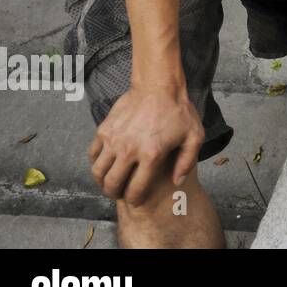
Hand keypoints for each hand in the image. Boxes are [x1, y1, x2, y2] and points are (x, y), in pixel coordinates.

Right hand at [89, 84, 203, 205]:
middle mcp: (129, 150)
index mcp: (151, 155)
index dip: (135, 199)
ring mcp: (113, 140)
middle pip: (112, 185)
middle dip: (115, 194)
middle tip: (120, 193)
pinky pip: (92, 155)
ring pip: (98, 172)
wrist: (158, 86)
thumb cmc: (178, 111)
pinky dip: (96, 163)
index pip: (136, 190)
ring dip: (103, 181)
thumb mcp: (194, 136)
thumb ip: (187, 162)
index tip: (136, 199)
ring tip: (111, 180)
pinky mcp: (104, 130)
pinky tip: (106, 163)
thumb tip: (176, 182)